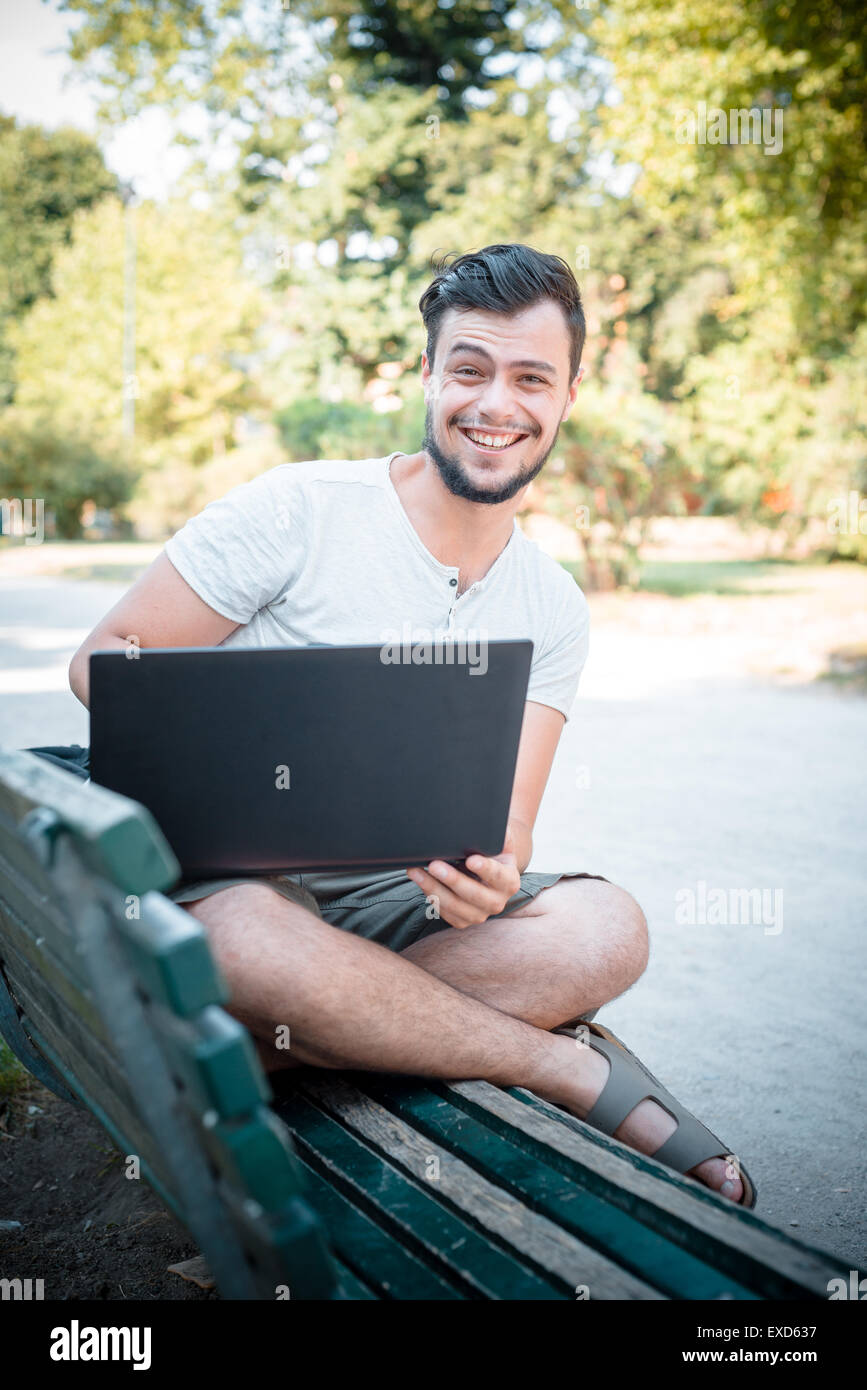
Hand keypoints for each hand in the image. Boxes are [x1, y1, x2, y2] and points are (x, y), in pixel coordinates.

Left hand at [406, 827, 521, 928]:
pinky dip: (430, 896)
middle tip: (434, 865)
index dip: (486, 869)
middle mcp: (497, 902)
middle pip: (474, 894)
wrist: (486, 868)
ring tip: (416, 871)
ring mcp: (479, 914)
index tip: (471, 860)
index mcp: (509, 881)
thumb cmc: (490, 850)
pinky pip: (444, 912)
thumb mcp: (498, 840)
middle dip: (452, 880)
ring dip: (433, 888)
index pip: (499, 876)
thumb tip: (478, 824)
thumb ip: (494, 834)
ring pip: (455, 906)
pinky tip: (419, 881)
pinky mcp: (462, 920)